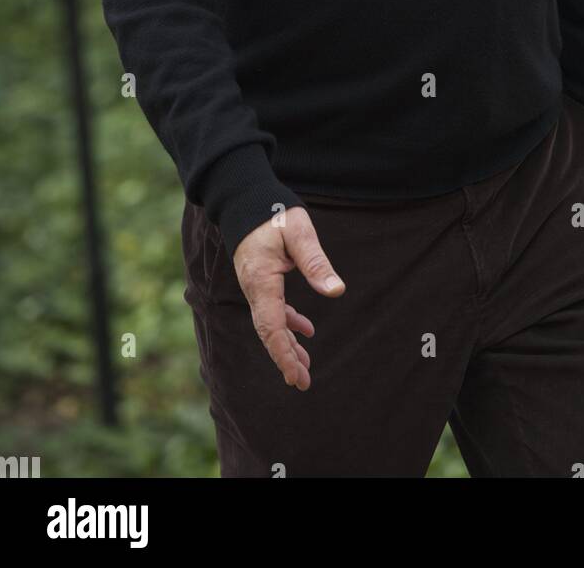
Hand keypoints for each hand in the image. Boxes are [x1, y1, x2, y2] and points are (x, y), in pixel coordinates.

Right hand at [232, 208, 345, 390]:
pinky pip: (272, 310)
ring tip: (304, 368)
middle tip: (302, 383)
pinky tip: (305, 331)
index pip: (270, 325)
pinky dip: (287, 323)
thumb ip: (316, 262)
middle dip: (284, 358)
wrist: (246, 199)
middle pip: (268, 331)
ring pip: (270, 323)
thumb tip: (336, 292)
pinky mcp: (261, 280)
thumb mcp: (299, 232)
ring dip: (286, 345)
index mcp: (261, 280)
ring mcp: (255, 285)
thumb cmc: (273, 212)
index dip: (282, 353)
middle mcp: (254, 288)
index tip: (295, 376)